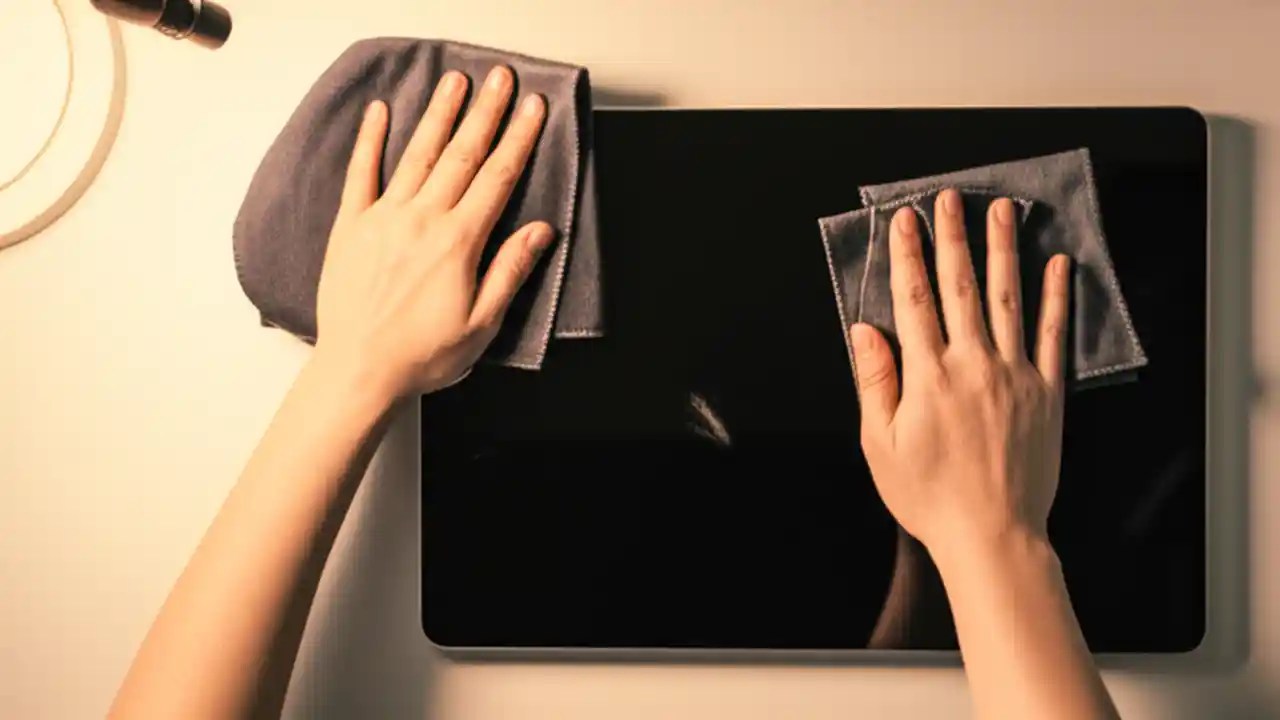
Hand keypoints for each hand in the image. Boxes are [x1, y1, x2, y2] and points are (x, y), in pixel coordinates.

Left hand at [313, 66, 553, 401]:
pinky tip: (380, 114)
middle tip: (499, 79)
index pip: (497, 178)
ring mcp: (384, 219)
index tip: (533, 109)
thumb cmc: (421, 355)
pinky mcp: (351, 227)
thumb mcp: (483, 324)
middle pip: (461, 155)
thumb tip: (541, 233)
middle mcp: (422, 221)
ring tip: (454, 82)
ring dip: (438, 115)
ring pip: (418, 155)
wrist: (358, 371)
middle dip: (485, 112)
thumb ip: (511, 271)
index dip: (518, 139)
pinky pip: (361, 174)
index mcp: (458, 243)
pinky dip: (370, 141)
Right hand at [850, 190, 1070, 567]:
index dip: (908, 255)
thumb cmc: (929, 496)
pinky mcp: (1047, 393)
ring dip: (1003, 249)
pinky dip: (1055, 297)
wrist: (991, 535)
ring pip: (1008, 297)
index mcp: (927, 376)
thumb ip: (874, 382)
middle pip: (961, 286)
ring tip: (1002, 209)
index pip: (913, 300)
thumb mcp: (880, 445)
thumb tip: (865, 331)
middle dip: (953, 237)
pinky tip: (1057, 264)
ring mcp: (1015, 375)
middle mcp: (972, 364)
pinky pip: (1053, 335)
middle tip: (951, 197)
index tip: (907, 220)